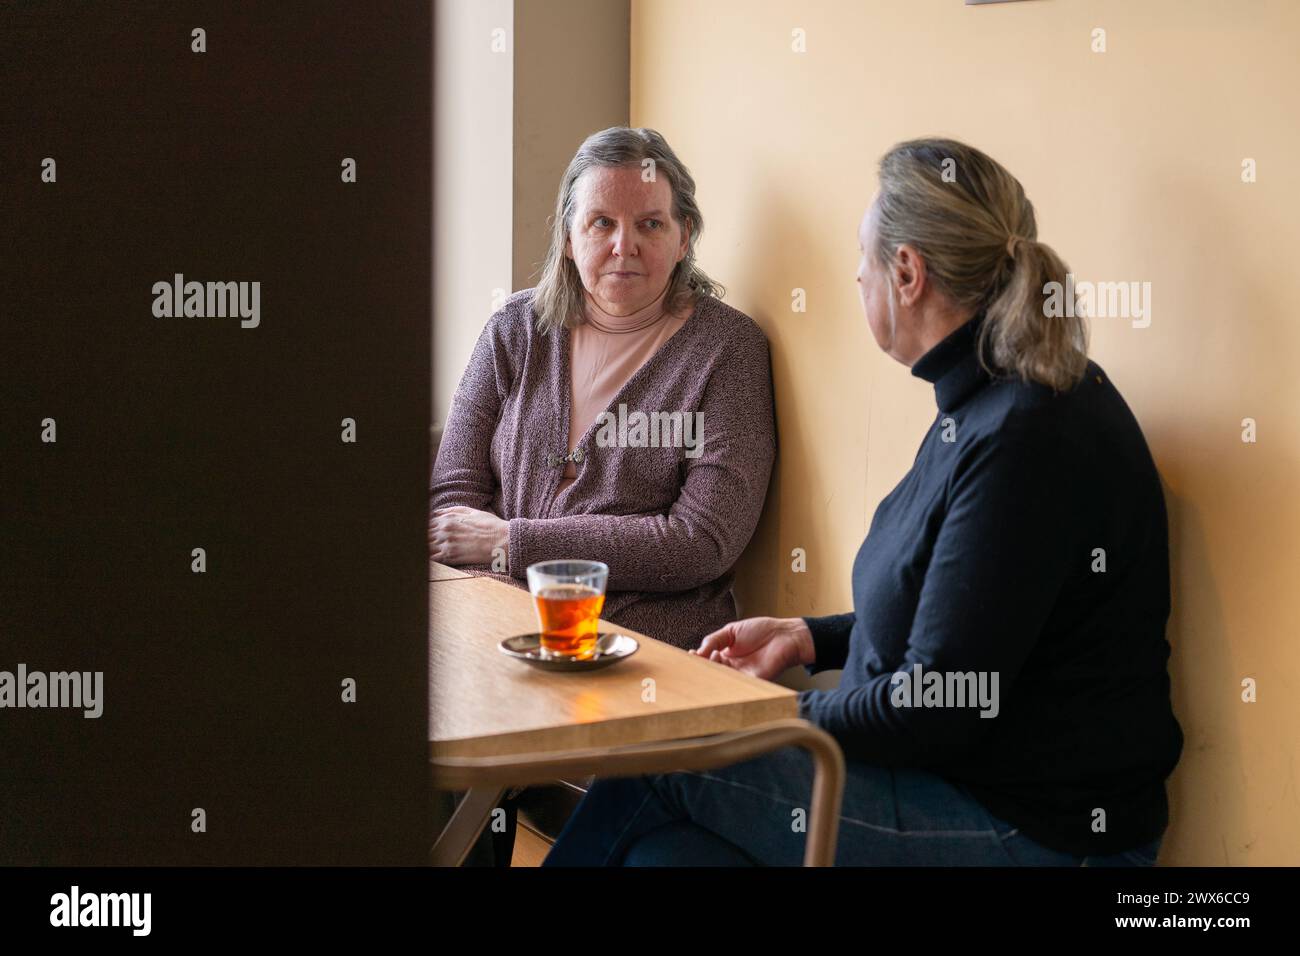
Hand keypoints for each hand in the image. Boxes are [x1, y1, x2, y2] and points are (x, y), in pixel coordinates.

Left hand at [428, 506, 508, 565]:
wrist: (503, 540)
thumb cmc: (490, 525)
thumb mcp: (471, 512)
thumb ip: (451, 510)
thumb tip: (435, 512)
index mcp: (448, 518)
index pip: (425, 523)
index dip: (421, 528)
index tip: (421, 532)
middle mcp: (444, 530)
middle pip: (422, 535)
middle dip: (420, 539)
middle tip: (417, 544)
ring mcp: (447, 544)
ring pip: (424, 547)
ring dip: (422, 550)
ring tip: (420, 554)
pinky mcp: (451, 557)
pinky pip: (432, 559)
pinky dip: (428, 560)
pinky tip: (427, 562)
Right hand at [690, 616, 814, 680]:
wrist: (784, 635)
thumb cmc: (762, 630)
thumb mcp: (731, 631)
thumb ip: (713, 640)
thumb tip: (697, 652)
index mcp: (725, 655)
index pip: (707, 661)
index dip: (698, 660)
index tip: (690, 655)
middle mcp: (731, 668)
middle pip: (712, 672)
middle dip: (703, 667)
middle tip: (697, 661)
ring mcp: (741, 676)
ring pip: (722, 679)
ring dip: (714, 671)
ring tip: (711, 659)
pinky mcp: (752, 682)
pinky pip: (736, 686)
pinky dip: (727, 681)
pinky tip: (721, 670)